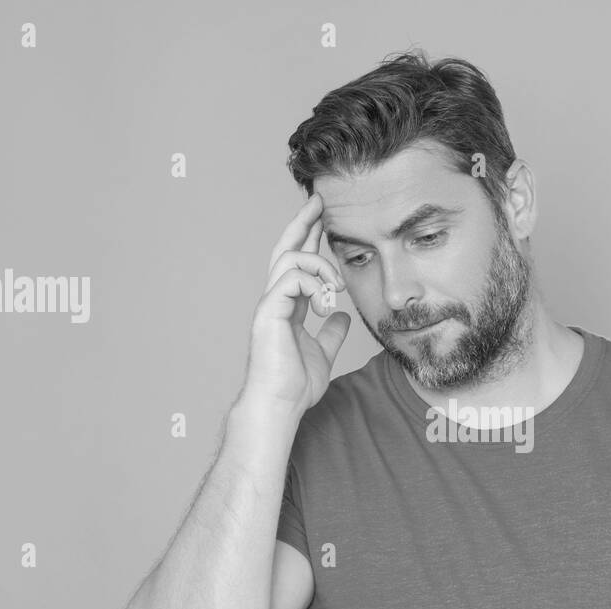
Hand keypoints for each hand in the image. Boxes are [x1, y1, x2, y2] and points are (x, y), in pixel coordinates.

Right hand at [240, 192, 351, 410]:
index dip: (310, 238)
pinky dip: (314, 283)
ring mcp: (270, 303)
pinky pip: (292, 278)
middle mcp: (276, 299)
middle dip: (303, 222)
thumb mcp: (323, 352)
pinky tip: (327, 300)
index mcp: (288, 305)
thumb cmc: (295, 385)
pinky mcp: (268, 311)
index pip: (298, 262)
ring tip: (337, 286)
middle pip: (286, 248)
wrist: (280, 404)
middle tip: (319, 201)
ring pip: (290, 258)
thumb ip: (331, 332)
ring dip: (320, 264)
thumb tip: (342, 316)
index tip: (324, 219)